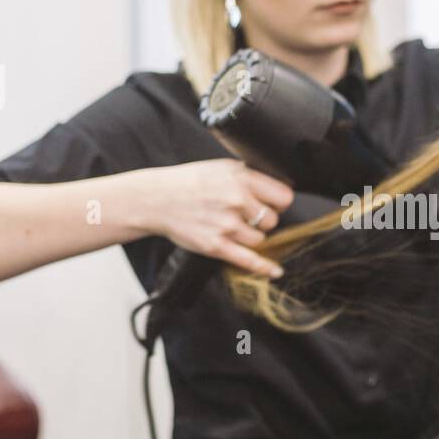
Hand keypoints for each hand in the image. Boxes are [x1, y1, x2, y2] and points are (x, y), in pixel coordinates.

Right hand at [132, 159, 294, 277]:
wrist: (156, 199)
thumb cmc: (188, 182)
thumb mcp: (222, 167)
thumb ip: (249, 176)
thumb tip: (277, 187)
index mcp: (241, 178)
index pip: (283, 196)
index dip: (279, 203)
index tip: (273, 205)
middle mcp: (236, 200)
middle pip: (273, 220)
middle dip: (263, 221)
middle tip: (246, 217)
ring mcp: (226, 224)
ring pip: (260, 239)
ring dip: (250, 237)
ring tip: (232, 227)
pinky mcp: (216, 245)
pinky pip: (248, 260)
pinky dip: (264, 267)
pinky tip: (275, 272)